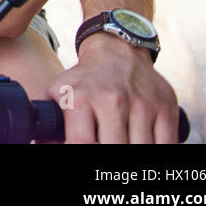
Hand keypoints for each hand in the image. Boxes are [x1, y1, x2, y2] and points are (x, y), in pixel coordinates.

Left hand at [49, 35, 179, 143]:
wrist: (118, 52)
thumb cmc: (85, 80)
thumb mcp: (57, 91)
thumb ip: (45, 118)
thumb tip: (39, 142)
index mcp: (81, 97)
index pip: (82, 143)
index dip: (80, 154)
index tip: (81, 151)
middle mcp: (112, 99)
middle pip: (114, 149)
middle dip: (108, 154)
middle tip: (104, 146)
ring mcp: (142, 104)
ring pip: (142, 150)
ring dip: (132, 153)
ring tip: (120, 142)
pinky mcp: (166, 108)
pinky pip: (166, 145)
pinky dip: (156, 149)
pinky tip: (141, 143)